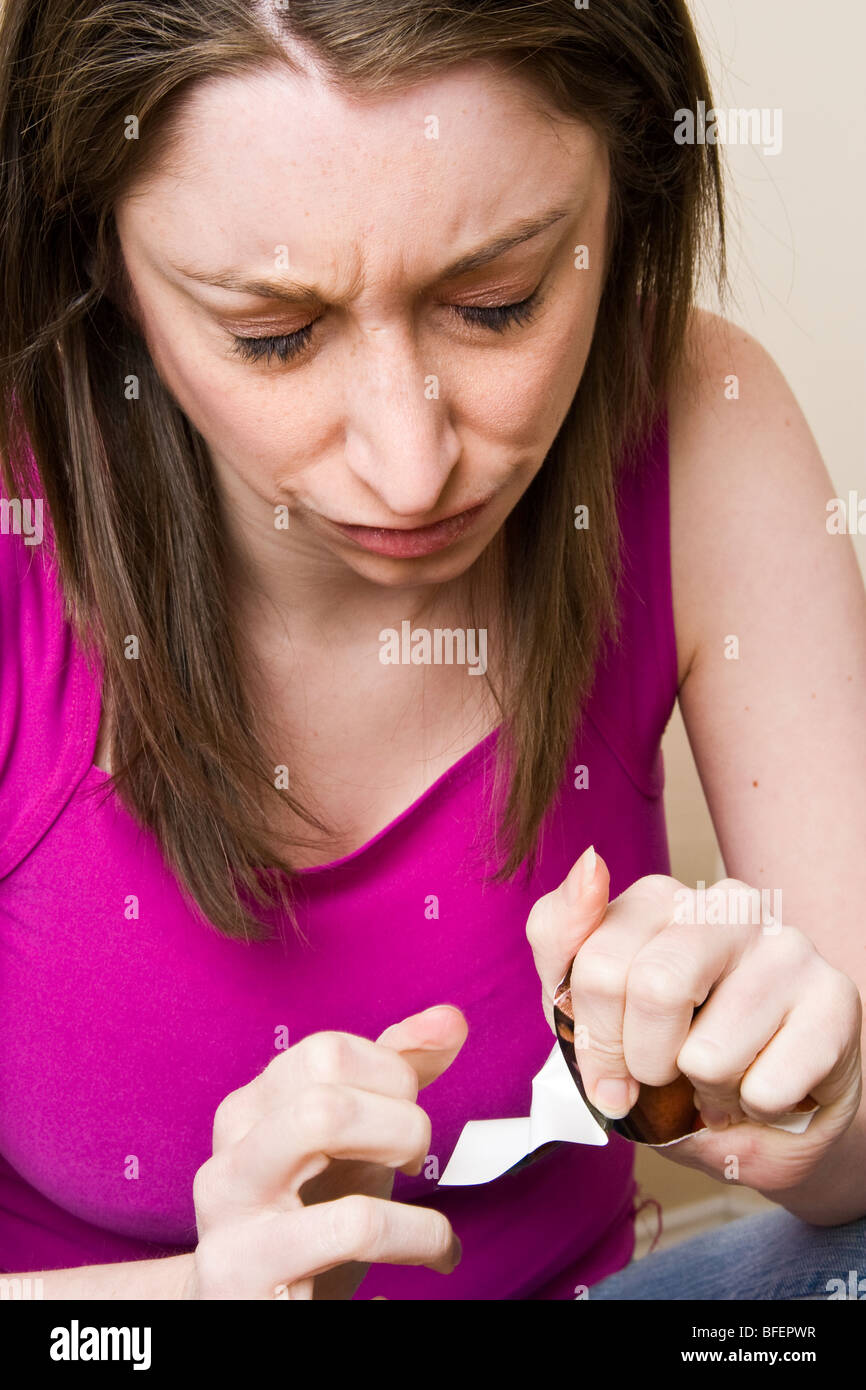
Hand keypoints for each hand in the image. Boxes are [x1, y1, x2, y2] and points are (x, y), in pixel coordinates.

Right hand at [184, 1005, 467, 1299]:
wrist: (253, 1318)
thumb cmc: (310, 1222)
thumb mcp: (354, 1144)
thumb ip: (396, 1074)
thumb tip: (449, 1019)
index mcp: (250, 1111)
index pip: (328, 1051)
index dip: (392, 1078)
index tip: (407, 1117)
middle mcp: (229, 1156)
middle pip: (325, 1089)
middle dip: (402, 1121)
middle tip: (417, 1162)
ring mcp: (230, 1218)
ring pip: (321, 1128)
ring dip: (404, 1161)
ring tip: (430, 1222)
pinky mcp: (243, 1278)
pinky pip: (354, 1225)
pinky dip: (422, 1237)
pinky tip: (435, 1256)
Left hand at [525, 846, 861, 1195]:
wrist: (764, 1110)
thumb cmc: (668, 1050)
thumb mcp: (590, 1006)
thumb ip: (562, 936)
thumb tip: (590, 861)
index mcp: (659, 899)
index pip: (597, 963)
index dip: (595, 1041)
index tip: (607, 1075)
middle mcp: (726, 905)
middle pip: (656, 989)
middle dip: (645, 1064)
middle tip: (663, 1080)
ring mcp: (786, 945)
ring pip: (708, 1053)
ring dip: (704, 1095)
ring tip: (719, 1082)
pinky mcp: (836, 997)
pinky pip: (765, 1088)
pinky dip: (752, 1112)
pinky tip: (764, 1089)